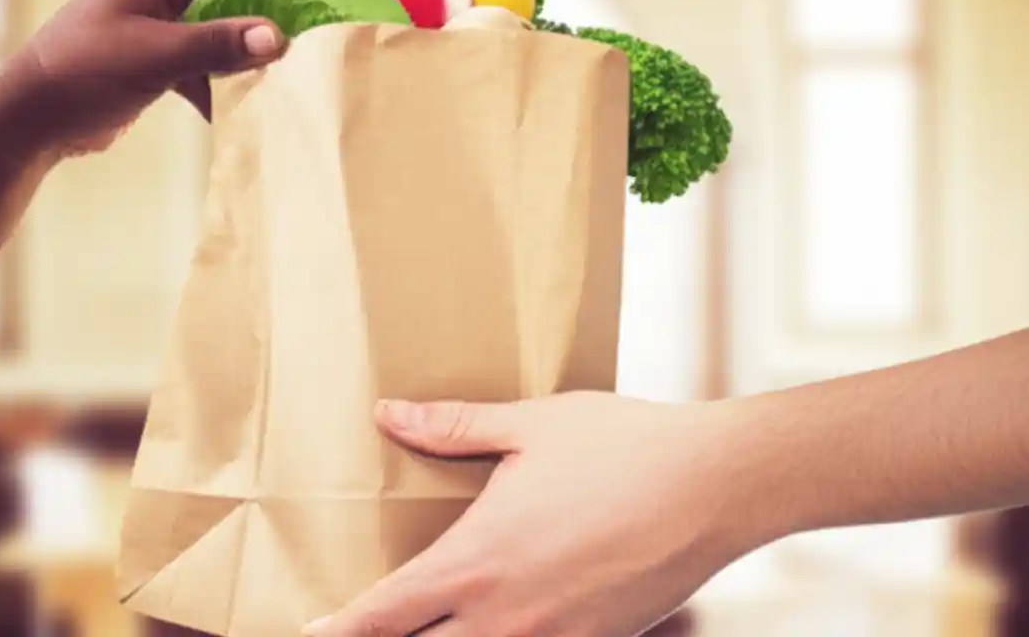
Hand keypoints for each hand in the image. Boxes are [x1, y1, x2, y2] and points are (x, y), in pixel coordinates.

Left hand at [13, 0, 327, 154]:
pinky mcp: (161, 58)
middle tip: (333, 7)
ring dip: (261, 41)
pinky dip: (232, 81)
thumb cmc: (80, 72)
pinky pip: (212, 60)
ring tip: (304, 59)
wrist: (32, 118)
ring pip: (229, 22)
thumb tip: (278, 37)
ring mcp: (164, 22)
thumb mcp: (151, 56)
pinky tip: (251, 107)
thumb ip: (214, 45)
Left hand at [305, 393, 772, 636]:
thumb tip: (392, 414)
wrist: (717, 486)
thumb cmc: (625, 447)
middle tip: (363, 633)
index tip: (310, 635)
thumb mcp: (531, 426)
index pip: (383, 615)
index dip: (339, 632)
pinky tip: (502, 628)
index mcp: (477, 559)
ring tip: (432, 628)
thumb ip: (454, 427)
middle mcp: (506, 614)